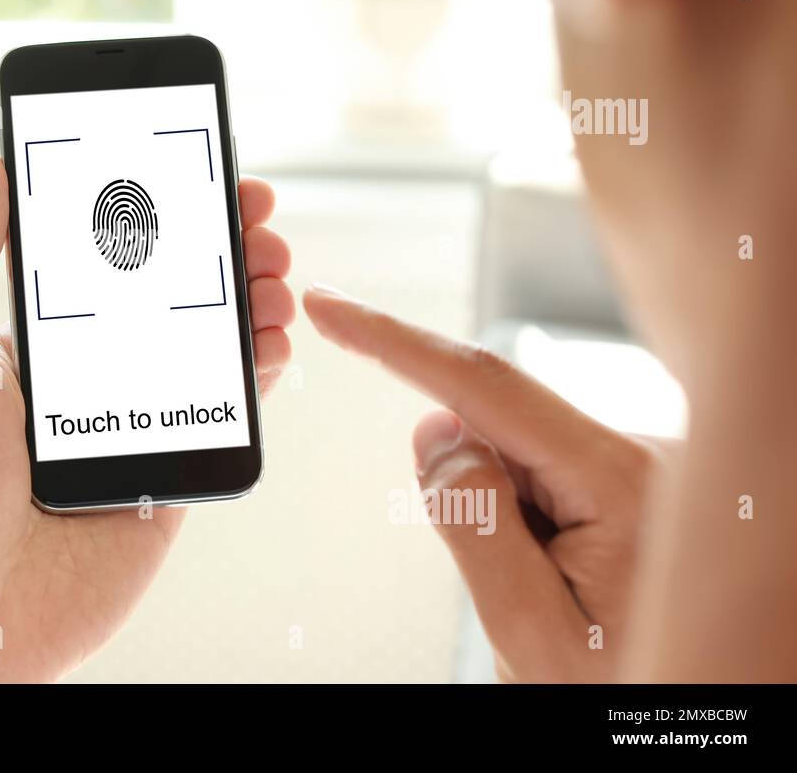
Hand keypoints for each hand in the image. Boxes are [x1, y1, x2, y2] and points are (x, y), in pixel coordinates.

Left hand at [0, 155, 293, 682]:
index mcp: (40, 343)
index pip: (112, 257)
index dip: (161, 211)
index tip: (201, 172)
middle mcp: (93, 377)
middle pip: (174, 295)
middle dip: (222, 247)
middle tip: (256, 217)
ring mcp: (135, 423)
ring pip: (210, 347)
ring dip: (250, 301)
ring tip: (272, 272)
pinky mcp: (168, 475)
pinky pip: (223, 414)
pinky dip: (257, 373)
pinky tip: (272, 341)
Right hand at [303, 284, 659, 681]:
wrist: (698, 718)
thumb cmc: (627, 688)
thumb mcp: (529, 628)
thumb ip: (472, 522)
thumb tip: (434, 429)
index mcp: (624, 482)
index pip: (484, 384)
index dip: (394, 340)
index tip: (330, 309)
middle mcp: (645, 456)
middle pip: (502, 430)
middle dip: (478, 496)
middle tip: (509, 581)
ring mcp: (645, 466)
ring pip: (521, 459)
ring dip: (509, 522)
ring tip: (556, 598)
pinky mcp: (637, 481)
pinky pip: (547, 478)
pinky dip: (529, 523)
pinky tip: (567, 579)